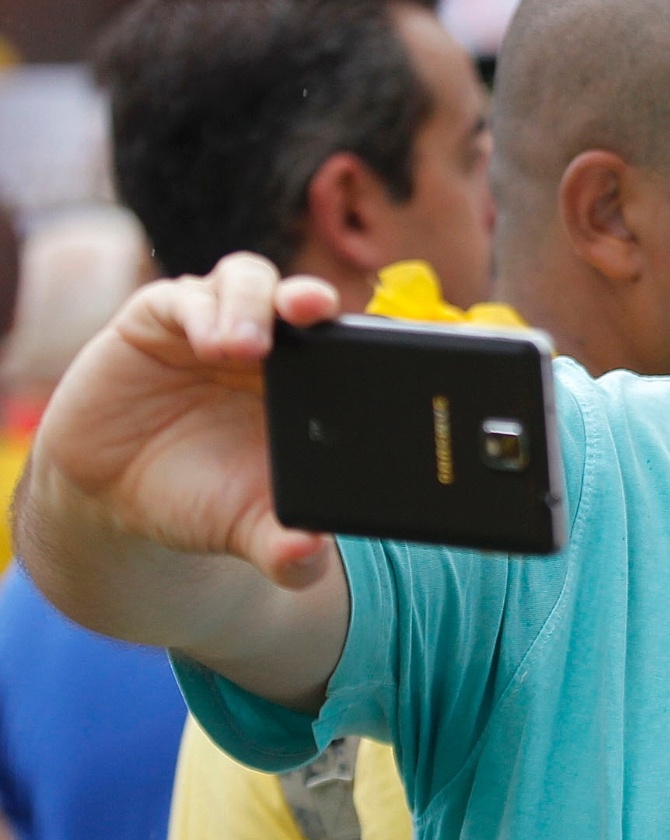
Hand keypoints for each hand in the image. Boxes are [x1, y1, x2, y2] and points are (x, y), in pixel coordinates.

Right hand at [24, 252, 341, 588]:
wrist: (113, 495)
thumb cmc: (199, 498)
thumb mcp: (246, 528)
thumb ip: (285, 549)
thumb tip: (309, 557)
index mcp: (309, 385)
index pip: (347, 343)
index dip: (366, 335)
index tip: (385, 345)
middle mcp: (269, 345)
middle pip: (301, 298)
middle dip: (313, 297)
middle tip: (316, 310)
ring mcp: (215, 325)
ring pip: (249, 282)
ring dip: (253, 303)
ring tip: (246, 347)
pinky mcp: (158, 319)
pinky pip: (185, 297)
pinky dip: (201, 312)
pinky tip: (208, 345)